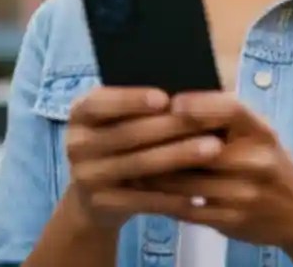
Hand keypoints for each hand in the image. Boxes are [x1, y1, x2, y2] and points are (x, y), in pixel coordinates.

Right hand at [64, 86, 225, 229]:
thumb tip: (191, 86)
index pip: (101, 102)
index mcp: (81, 112)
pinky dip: (173, 196)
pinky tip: (201, 189)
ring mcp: (86, 177)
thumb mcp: (119, 119)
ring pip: (140, 165)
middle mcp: (77, 143)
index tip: (165, 98)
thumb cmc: (121, 142)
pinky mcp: (101, 205)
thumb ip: (145, 104)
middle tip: (211, 120)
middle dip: (172, 126)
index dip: (132, 100)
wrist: (93, 197)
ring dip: (180, 156)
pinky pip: (143, 200)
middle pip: (128, 134)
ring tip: (215, 148)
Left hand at [141, 91, 292, 247]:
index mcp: (261, 132)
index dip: (200, 104)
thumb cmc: (268, 163)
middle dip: (163, 143)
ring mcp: (245, 194)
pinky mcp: (232, 220)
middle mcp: (256, 162)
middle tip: (130, 132)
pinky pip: (189, 209)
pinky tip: (144, 190)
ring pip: (187, 183)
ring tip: (127, 162)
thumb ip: (225, 117)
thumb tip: (175, 97)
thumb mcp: (258, 134)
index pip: (231, 109)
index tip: (172, 102)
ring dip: (154, 174)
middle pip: (201, 149)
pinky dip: (163, 199)